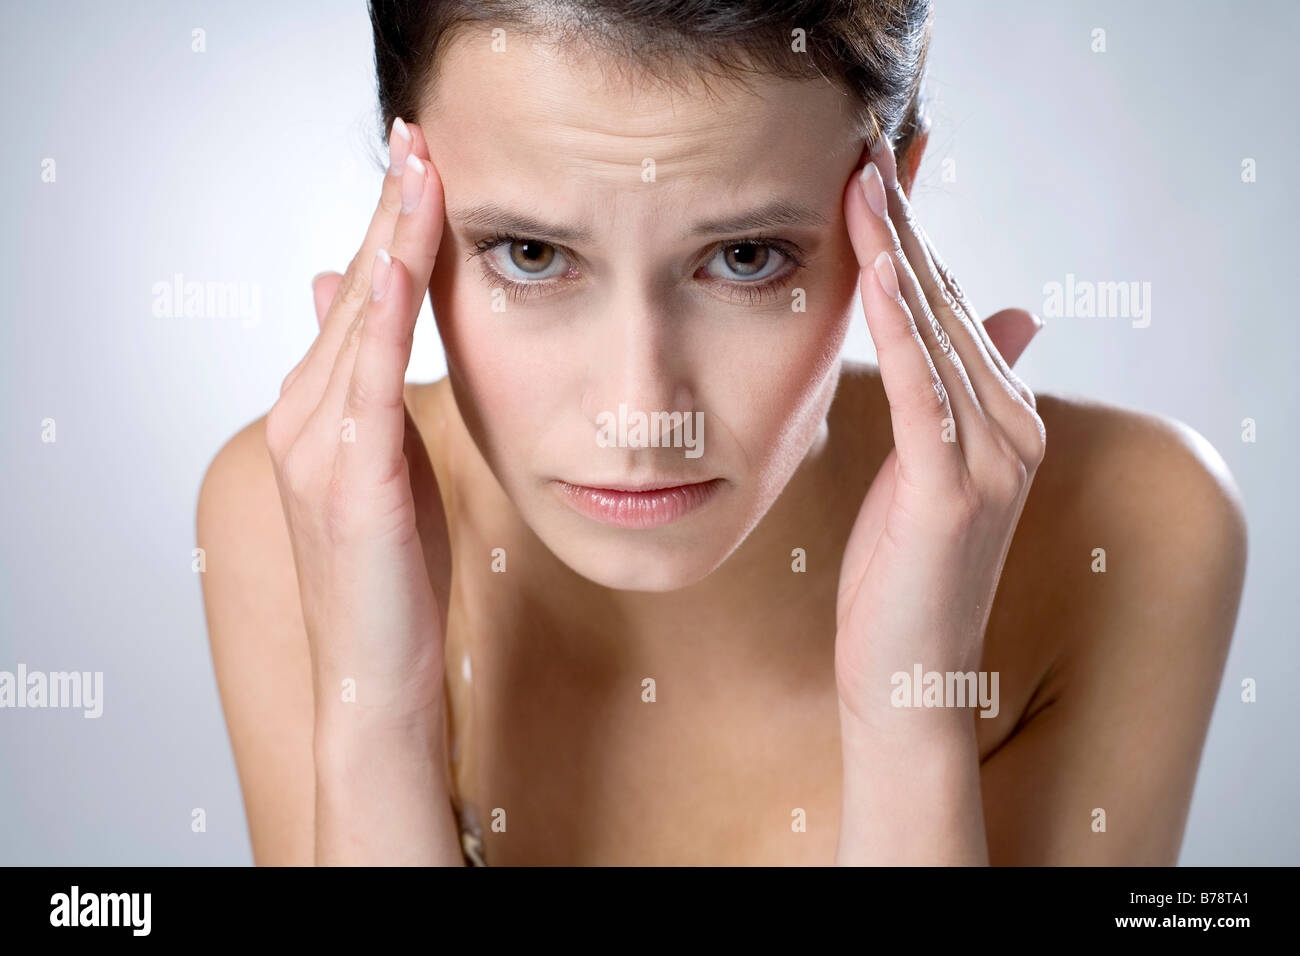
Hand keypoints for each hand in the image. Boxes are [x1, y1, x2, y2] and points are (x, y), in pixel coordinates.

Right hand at [265, 118, 450, 736]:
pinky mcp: (349, 484)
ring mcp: (319, 451)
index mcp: (319, 413)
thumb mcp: (382, 462)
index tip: (417, 159)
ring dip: (390, 243)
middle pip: (356, 293)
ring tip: (418, 171)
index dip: (387, 225)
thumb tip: (355, 297)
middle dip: (389, 211)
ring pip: (359, 325)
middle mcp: (305, 420)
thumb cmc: (392, 574)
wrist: (375, 676)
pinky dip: (381, 323)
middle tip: (417, 135)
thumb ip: (368, 385)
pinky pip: (367, 387)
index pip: (360, 297)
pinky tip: (398, 266)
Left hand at [834, 137, 1046, 737]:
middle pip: (949, 307)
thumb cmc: (901, 577)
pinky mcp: (953, 491)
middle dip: (905, 229)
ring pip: (939, 336)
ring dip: (899, 257)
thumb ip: (959, 395)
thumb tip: (1010, 316)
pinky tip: (877, 276)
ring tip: (864, 187)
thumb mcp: (929, 474)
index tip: (875, 179)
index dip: (915, 242)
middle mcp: (1012, 429)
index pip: (954, 310)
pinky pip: (923, 392)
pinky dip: (901, 331)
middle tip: (866, 154)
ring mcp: (991, 460)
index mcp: (1003, 419)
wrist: (907, 679)